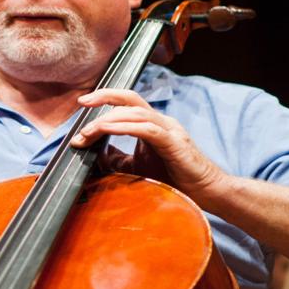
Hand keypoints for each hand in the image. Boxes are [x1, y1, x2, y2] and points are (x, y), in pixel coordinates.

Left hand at [71, 89, 228, 201]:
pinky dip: (125, 127)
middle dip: (104, 97)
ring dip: (108, 119)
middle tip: (81, 103)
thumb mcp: (138, 167)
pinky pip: (146, 129)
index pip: (126, 103)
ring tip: (88, 131)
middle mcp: (161, 121)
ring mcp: (169, 130)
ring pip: (135, 112)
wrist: (207, 191)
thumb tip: (96, 155)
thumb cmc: (176, 180)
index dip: (104, 100)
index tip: (82, 107)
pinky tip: (108, 131)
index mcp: (153, 124)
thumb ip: (119, 159)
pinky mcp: (173, 142)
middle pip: (130, 97)